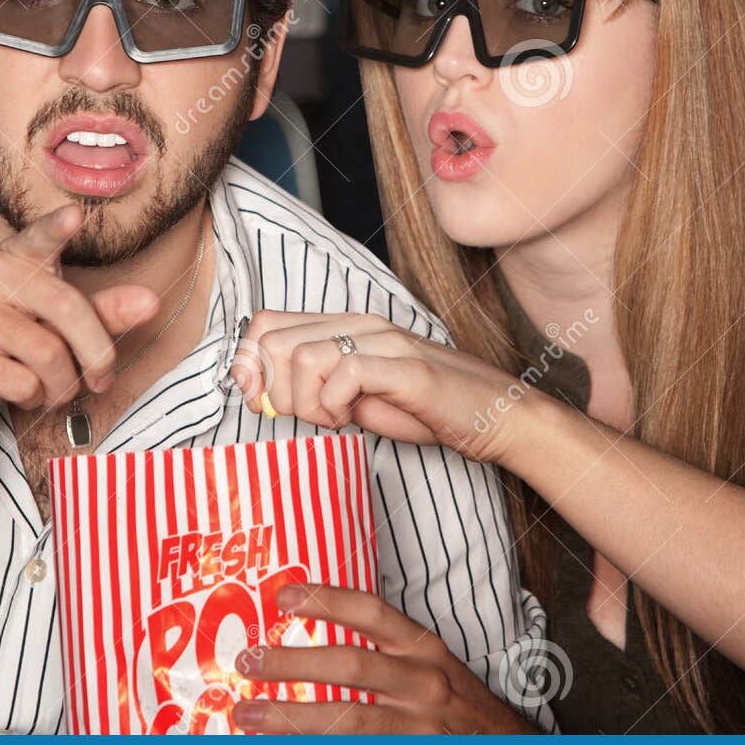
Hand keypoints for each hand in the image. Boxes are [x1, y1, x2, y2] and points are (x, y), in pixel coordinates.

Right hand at [0, 204, 159, 460]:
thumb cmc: (7, 351)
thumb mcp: (56, 328)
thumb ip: (102, 313)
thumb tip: (150, 302)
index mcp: (11, 259)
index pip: (37, 239)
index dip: (55, 229)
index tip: (74, 215)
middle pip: (66, 308)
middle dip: (97, 354)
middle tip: (101, 380)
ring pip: (47, 352)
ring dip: (63, 385)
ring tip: (53, 390)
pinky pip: (21, 381)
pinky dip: (34, 398)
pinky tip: (21, 395)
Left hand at [229, 310, 533, 464]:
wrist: (496, 415)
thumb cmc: (430, 409)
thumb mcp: (361, 399)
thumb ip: (322, 390)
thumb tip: (276, 397)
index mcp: (346, 326)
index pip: (266, 324)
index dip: (248, 365)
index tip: (261, 402)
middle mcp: (361, 324)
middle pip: (274, 340)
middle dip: (272, 390)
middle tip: (301, 417)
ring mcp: (385, 342)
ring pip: (303, 357)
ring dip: (305, 402)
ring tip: (332, 420)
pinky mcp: (406, 368)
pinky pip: (344, 374)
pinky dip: (333, 406)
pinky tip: (350, 420)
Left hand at [229, 584, 536, 734]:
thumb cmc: (458, 705)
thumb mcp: (429, 667)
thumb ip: (381, 656)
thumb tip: (309, 649)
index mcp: (424, 650)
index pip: (372, 614)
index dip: (327, 600)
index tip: (283, 595)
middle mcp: (423, 685)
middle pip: (351, 667)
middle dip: (294, 664)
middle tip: (247, 662)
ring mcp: (420, 729)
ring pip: (350, 721)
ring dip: (292, 718)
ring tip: (247, 715)